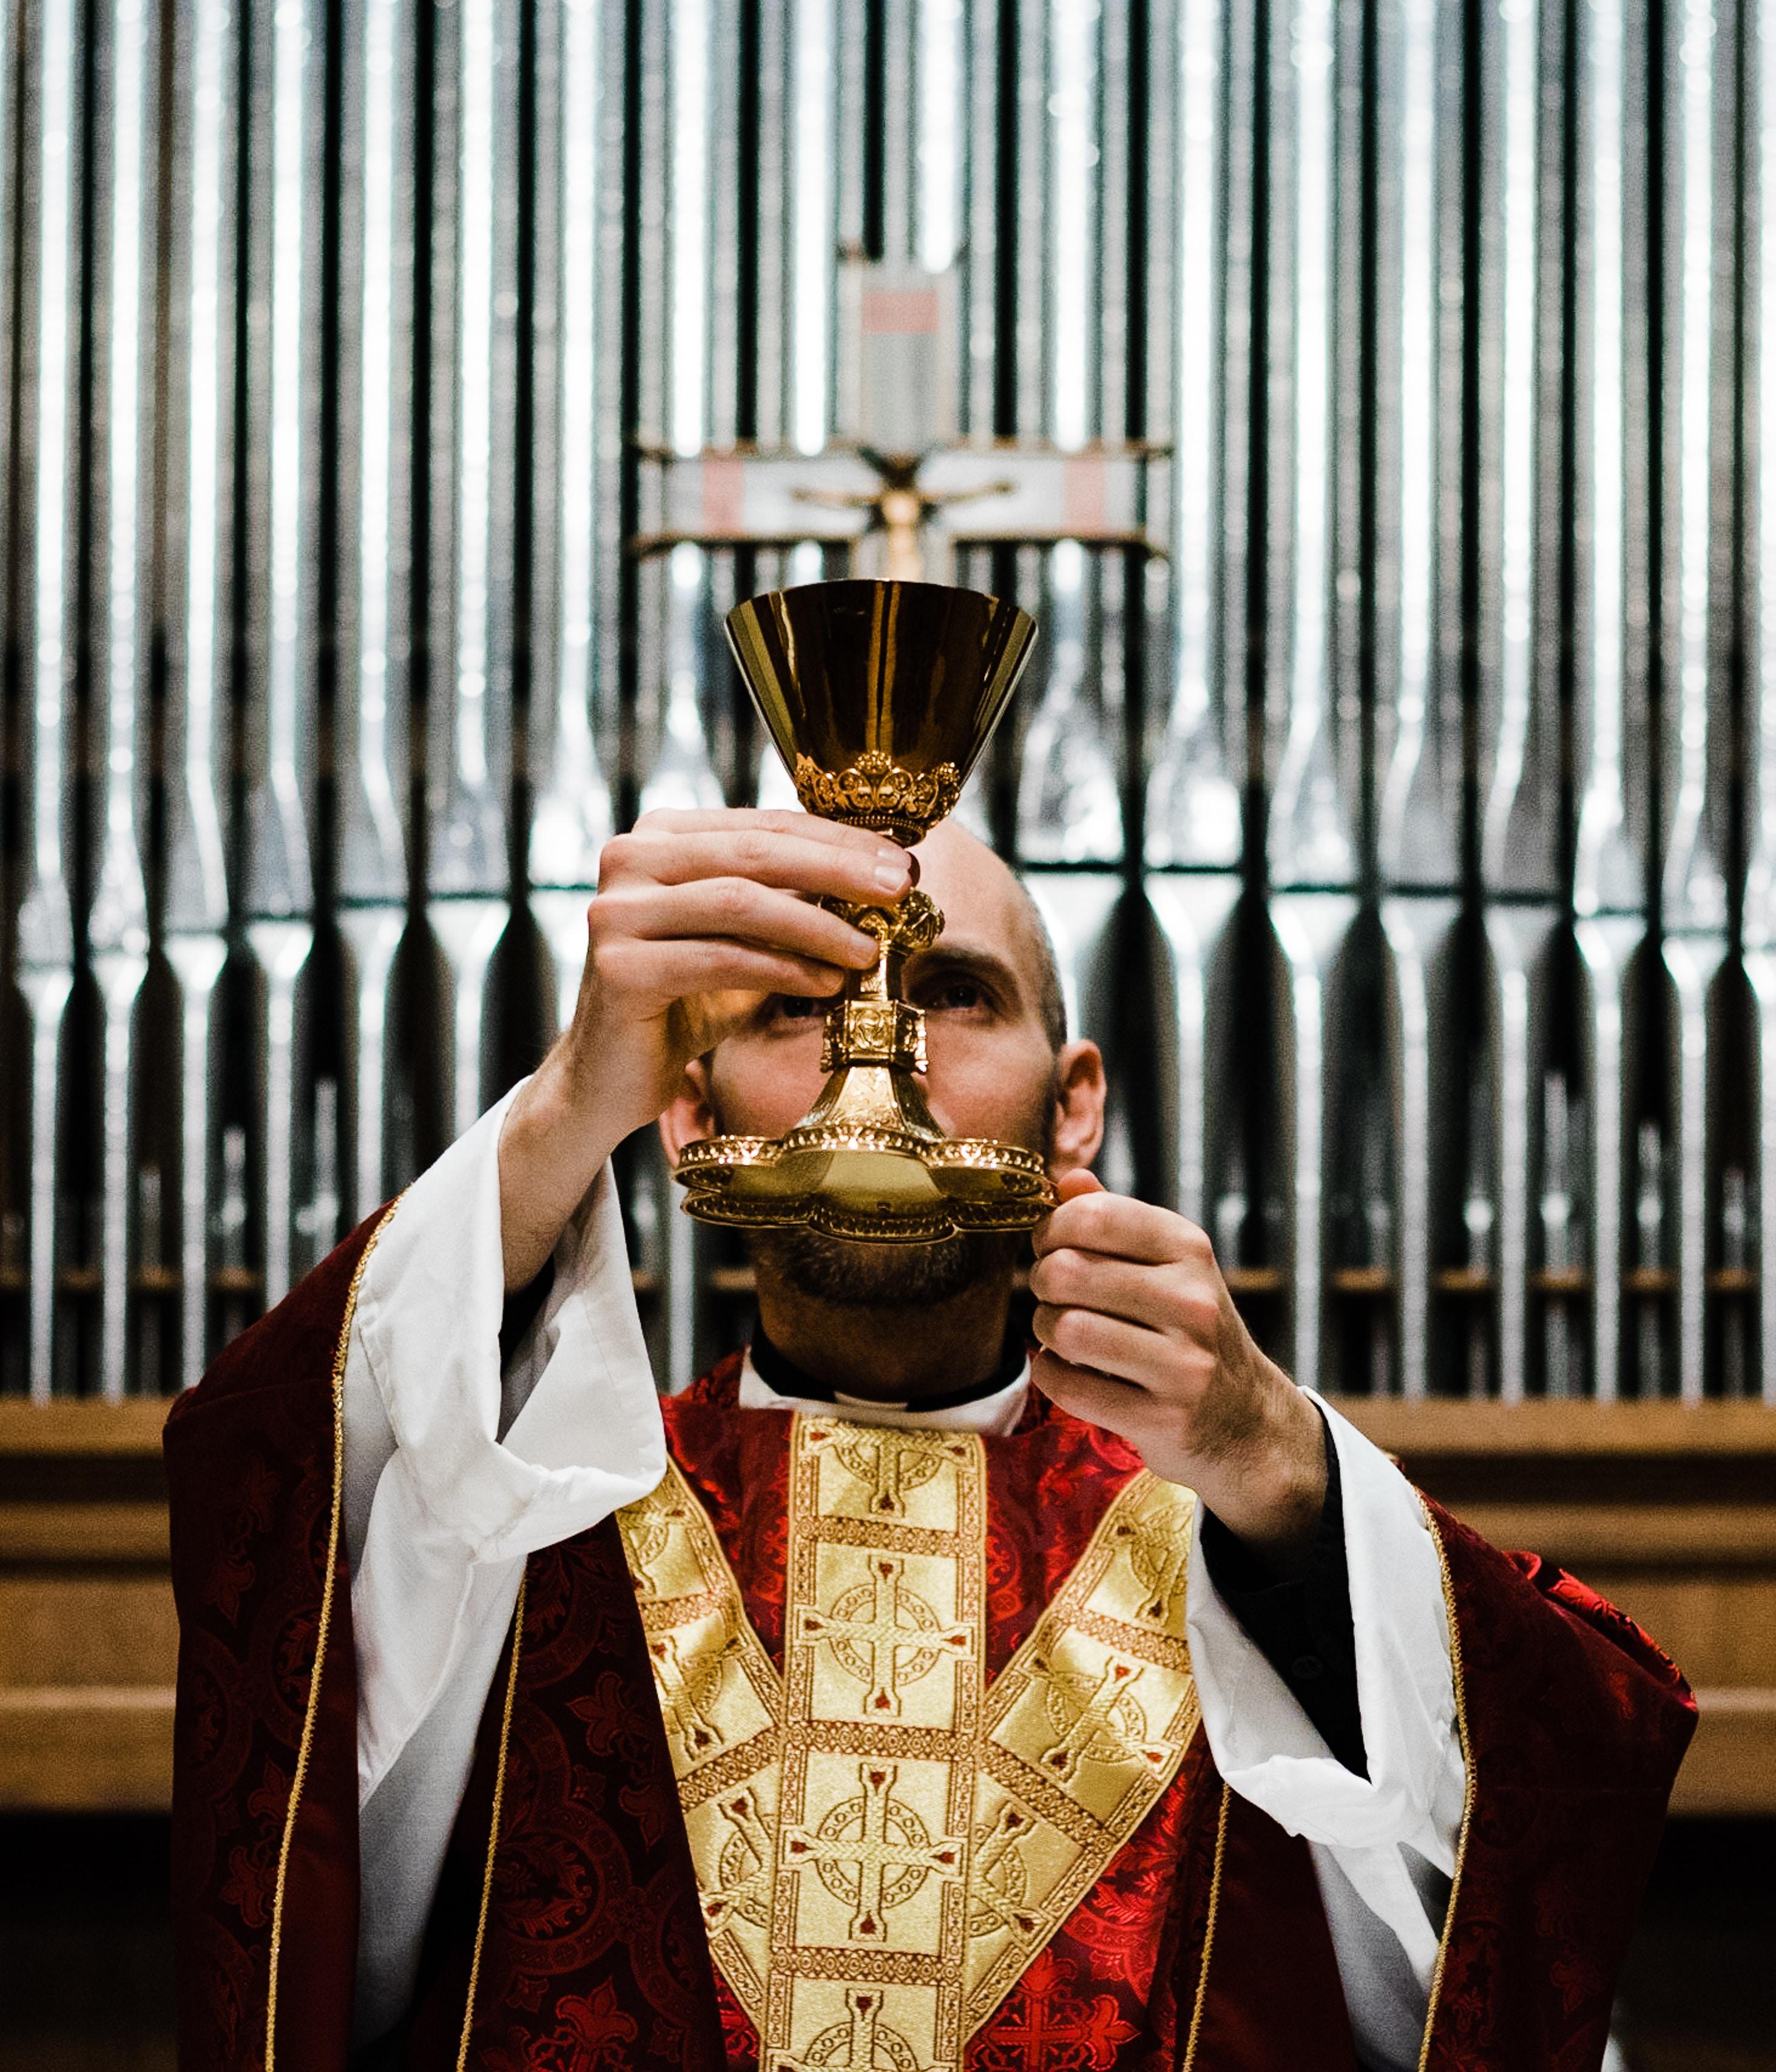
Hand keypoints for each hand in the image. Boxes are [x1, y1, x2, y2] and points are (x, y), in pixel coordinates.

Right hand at [498, 809, 910, 1287]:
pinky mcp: (618, 968)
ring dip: (817, 925)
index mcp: (659, 836)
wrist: (610, 1079)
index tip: (903, 861)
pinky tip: (827, 984)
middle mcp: (628, 859)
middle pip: (754, 852)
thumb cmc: (686, 1002)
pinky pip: (719, 959)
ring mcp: (615, 911)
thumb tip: (881, 877)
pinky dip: (781, 969)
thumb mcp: (745, 939)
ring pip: (739, 901)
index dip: (839, 839)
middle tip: (901, 888)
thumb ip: (791, 901)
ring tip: (869, 950)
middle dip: (838, 868)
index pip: (764, 824)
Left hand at [1028, 1171, 1327, 1570]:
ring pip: (1066, 1329)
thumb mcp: (1169, 1266)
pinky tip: (1066, 1370)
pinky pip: (1070, 1386)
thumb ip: (1115, 1221)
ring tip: (1058, 1333)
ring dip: (1044, 1330)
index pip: (1095, 1215)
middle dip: (1041, 1282)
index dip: (1051, 1228)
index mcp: (1189, 1249)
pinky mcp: (1164, 1418)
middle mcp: (1192, 1301)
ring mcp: (1183, 1364)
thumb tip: (1067, 1178)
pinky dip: (1052, 1375)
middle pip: (1067, 1271)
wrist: (1246, 1422)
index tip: (1050, 1246)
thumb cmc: (1188, 1331)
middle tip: (1050, 1294)